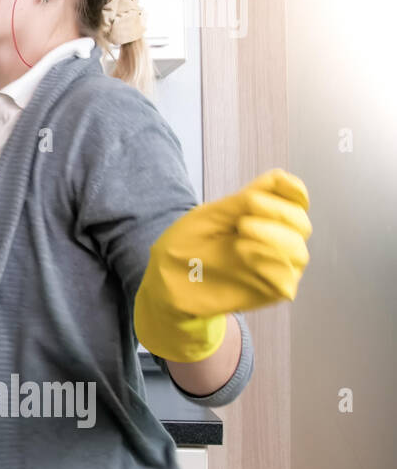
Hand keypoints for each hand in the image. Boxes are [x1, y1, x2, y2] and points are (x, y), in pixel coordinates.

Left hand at [134, 168, 311, 361]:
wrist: (167, 281)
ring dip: (273, 241)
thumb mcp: (210, 215)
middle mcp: (277, 237)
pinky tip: (245, 260)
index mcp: (264, 213)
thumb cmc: (186, 245)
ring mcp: (277, 264)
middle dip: (277, 216)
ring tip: (239, 242)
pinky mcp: (271, 289)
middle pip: (300, 222)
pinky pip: (286, 278)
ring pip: (298, 251)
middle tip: (243, 222)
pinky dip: (270, 266)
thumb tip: (282, 179)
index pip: (295, 195)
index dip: (290, 190)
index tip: (258, 197)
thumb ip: (244, 199)